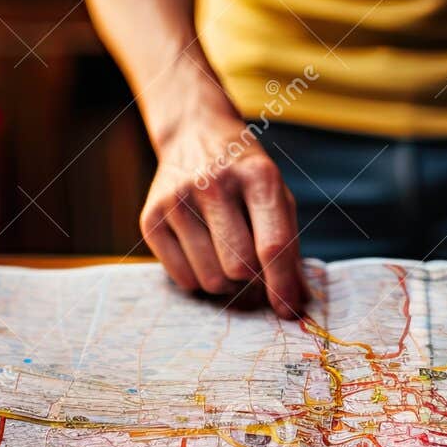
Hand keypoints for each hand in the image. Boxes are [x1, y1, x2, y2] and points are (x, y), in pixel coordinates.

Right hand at [139, 106, 305, 317]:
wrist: (196, 135)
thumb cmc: (246, 177)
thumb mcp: (277, 196)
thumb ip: (290, 248)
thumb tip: (296, 303)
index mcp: (257, 176)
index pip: (273, 245)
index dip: (283, 285)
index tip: (289, 311)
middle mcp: (214, 184)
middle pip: (239, 268)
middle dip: (252, 279)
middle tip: (252, 265)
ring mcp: (177, 200)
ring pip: (211, 280)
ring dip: (226, 281)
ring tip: (227, 254)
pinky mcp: (150, 218)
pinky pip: (182, 280)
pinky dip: (198, 278)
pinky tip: (203, 251)